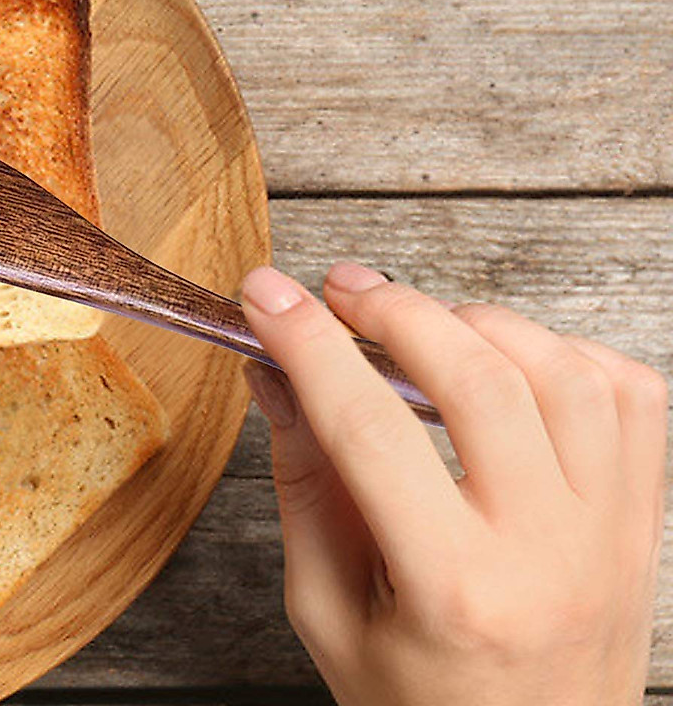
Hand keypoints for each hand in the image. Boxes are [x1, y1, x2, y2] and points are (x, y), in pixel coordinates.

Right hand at [242, 262, 665, 705]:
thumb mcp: (329, 612)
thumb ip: (303, 486)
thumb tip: (276, 375)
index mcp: (453, 593)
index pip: (369, 429)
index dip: (308, 344)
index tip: (266, 294)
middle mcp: (548, 557)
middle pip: (478, 381)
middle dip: (395, 311)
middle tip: (341, 290)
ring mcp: (611, 536)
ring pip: (563, 373)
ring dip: (480, 323)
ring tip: (423, 324)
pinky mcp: (644, 522)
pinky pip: (633, 398)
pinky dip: (568, 353)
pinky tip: (510, 362)